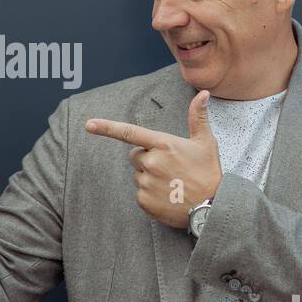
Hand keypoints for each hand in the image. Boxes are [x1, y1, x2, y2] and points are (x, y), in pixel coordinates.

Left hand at [84, 90, 221, 229]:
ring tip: (172, 183)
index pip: (130, 133)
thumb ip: (198, 117)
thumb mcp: (205, 142)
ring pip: (138, 175)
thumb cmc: (209, 172)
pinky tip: (168, 196)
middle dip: (147, 159)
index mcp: (164, 144)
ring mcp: (147, 182)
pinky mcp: (144, 201)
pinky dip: (150, 195)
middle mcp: (152, 162)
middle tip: (170, 168)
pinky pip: (139, 193)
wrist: (212, 207)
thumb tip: (203, 94)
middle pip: (135, 156)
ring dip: (150, 177)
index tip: (89, 124)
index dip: (107, 128)